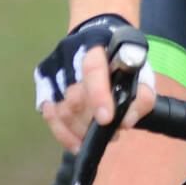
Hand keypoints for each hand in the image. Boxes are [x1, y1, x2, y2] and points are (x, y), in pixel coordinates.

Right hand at [40, 45, 155, 153]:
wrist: (98, 40)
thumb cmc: (121, 61)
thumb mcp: (140, 72)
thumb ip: (141, 97)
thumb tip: (126, 121)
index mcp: (97, 44)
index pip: (93, 69)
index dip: (98, 95)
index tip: (107, 118)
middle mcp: (70, 54)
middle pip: (76, 96)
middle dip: (93, 121)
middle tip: (112, 132)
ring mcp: (54, 69)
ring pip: (62, 109)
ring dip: (81, 131)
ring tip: (99, 135)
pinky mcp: (44, 83)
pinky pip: (50, 115)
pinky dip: (64, 134)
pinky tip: (78, 143)